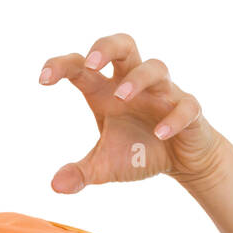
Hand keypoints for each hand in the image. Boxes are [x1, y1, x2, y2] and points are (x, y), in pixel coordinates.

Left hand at [38, 32, 224, 191]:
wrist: (184, 161)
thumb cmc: (139, 152)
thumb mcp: (105, 166)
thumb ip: (80, 172)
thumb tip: (56, 186)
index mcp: (106, 92)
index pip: (82, 67)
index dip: (62, 66)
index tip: (43, 79)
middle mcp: (133, 85)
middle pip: (123, 46)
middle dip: (106, 47)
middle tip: (91, 63)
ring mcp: (163, 94)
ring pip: (155, 68)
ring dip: (138, 79)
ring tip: (121, 97)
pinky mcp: (190, 110)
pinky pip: (186, 105)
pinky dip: (174, 117)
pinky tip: (161, 133)